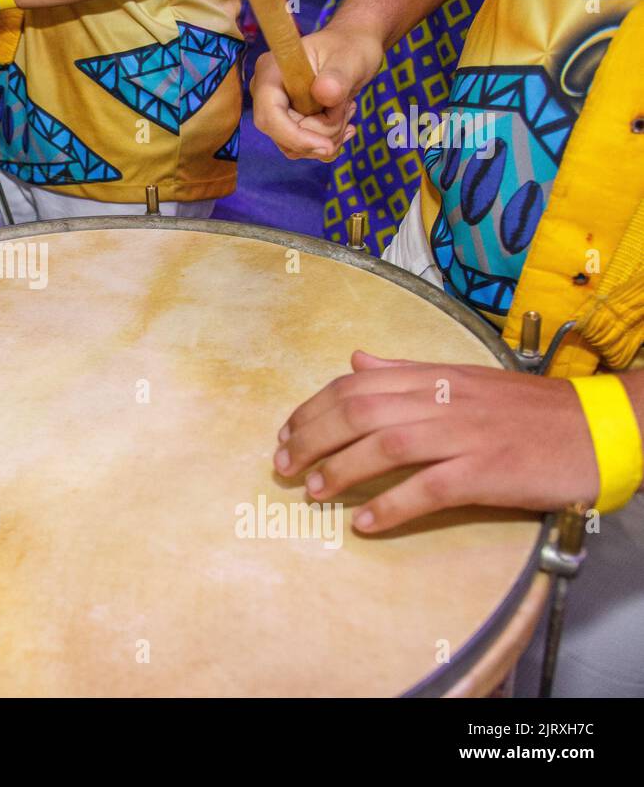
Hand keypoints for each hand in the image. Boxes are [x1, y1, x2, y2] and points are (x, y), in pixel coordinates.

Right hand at [250, 25, 382, 161]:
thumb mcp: (350, 60)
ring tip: (346, 108)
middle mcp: (266, 93)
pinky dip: (326, 140)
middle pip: (283, 134)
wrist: (352, 52)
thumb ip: (338, 77)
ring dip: (328, 136)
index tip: (327, 146)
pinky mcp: (285, 123)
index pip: (269, 115)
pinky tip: (343, 120)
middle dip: (321, 133)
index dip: (295, 136)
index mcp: (271, 71)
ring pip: (295, 146)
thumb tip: (324, 94)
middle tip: (348, 108)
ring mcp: (274, 110)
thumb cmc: (349, 49)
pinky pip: (301, 147)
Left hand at [273, 351, 599, 532]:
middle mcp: (442, 401)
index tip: (285, 433)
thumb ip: (405, 373)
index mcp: (434, 377)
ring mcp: (465, 436)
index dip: (312, 409)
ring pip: (385, 446)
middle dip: (311, 438)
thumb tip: (354, 361)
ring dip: (340, 470)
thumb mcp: (463, 378)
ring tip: (312, 492)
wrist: (599, 427)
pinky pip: (429, 489)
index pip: (354, 385)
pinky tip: (363, 521)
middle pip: (358, 412)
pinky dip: (390, 505)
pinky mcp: (487, 472)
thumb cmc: (527, 409)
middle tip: (282, 466)